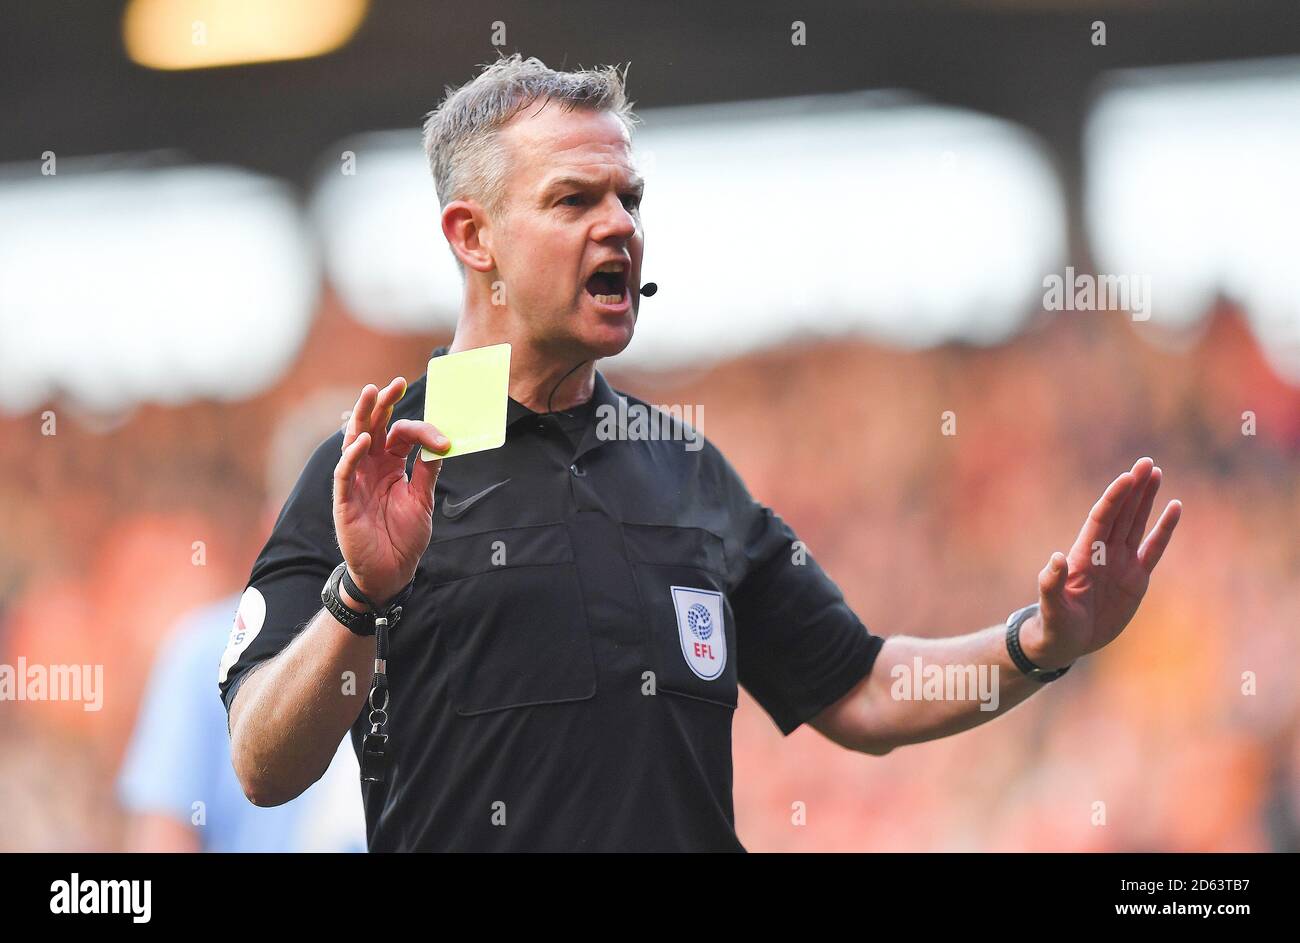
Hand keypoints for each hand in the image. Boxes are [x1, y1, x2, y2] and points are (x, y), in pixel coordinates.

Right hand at [332, 377, 449, 606]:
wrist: (392, 572)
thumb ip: (427, 470)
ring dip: (362, 417)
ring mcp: (356, 482)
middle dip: (382, 405)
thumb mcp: (422, 499)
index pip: (400, 434)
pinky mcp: (345, 501)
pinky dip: (351, 455)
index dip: (419, 429)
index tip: (442, 439)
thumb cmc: (403, 536)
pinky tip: (363, 440)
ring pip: (354, 441)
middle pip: (374, 427)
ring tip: (371, 394)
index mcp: (390, 465)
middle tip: (394, 384)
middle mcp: (370, 468)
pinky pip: (344, 473)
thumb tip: (441, 443)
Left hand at [1020, 457, 1181, 668]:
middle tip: (1146, 462)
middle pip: (1121, 513)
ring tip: (1155, 473)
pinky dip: (1164, 529)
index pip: (1101, 518)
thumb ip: (1051, 584)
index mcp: (1084, 555)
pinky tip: (1174, 508)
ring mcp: (1121, 563)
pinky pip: (1154, 549)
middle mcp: (1103, 553)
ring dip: (1146, 500)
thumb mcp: (1051, 607)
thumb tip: (1056, 559)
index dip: (1114, 498)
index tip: (1127, 477)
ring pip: (1136, 524)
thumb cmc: (1054, 625)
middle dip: (1133, 489)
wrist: (1067, 642)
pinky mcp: (1136, 578)